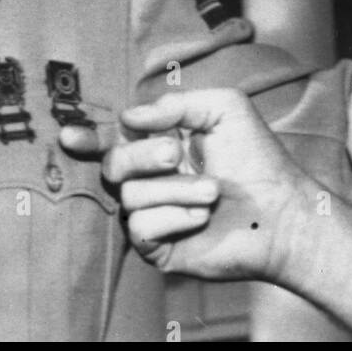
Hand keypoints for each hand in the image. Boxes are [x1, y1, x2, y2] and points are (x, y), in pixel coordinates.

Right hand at [99, 88, 317, 281]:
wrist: (282, 211)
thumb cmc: (258, 158)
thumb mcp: (224, 107)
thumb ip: (175, 104)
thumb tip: (130, 117)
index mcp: (161, 144)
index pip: (114, 139)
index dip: (88, 137)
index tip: (70, 135)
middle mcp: (152, 178)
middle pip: (113, 163)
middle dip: (141, 155)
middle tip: (175, 153)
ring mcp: (154, 212)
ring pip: (129, 195)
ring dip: (174, 189)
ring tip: (212, 191)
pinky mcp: (159, 245)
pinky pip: (140, 227)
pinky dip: (172, 217)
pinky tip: (201, 215)